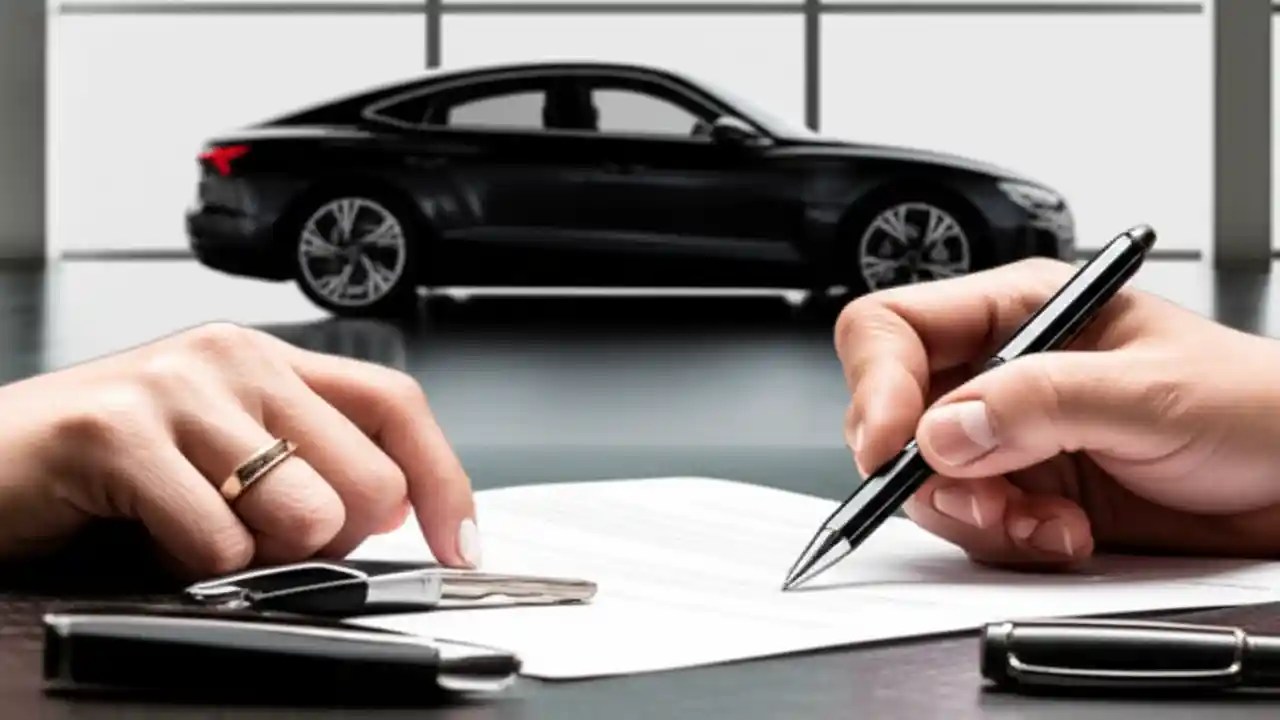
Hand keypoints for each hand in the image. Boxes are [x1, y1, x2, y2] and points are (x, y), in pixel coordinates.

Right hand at [0, 322, 476, 578]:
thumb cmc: (105, 469)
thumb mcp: (224, 457)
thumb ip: (308, 470)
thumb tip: (392, 517)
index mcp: (268, 361)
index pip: (397, 405)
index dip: (443, 479)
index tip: (460, 541)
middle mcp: (234, 358)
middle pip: (367, 478)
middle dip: (327, 541)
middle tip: (256, 539)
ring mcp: (178, 386)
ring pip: (304, 515)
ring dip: (252, 555)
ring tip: (188, 528)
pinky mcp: (119, 429)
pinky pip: (217, 543)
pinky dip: (187, 567)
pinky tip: (145, 536)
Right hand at [836, 258, 1279, 567]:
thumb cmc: (1258, 409)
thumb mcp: (1151, 393)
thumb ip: (1042, 403)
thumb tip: (944, 428)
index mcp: (1022, 310)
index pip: (895, 328)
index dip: (876, 384)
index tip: (892, 444)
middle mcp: (1002, 371)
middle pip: (895, 413)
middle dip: (928, 468)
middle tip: (986, 497)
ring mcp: (1009, 439)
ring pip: (926, 480)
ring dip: (977, 515)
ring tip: (1046, 520)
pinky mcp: (1025, 495)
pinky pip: (970, 526)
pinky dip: (1008, 542)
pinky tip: (1065, 534)